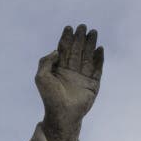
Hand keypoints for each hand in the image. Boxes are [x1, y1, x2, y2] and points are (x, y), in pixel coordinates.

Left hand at [36, 24, 103, 140]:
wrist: (62, 114)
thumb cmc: (50, 97)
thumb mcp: (41, 78)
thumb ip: (45, 62)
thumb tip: (56, 50)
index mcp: (58, 70)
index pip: (63, 51)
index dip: (66, 39)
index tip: (69, 28)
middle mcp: (71, 72)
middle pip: (76, 51)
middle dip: (79, 38)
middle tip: (83, 26)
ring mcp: (82, 77)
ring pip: (87, 57)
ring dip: (90, 44)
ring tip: (93, 32)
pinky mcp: (92, 84)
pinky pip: (97, 68)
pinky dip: (98, 59)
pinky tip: (99, 48)